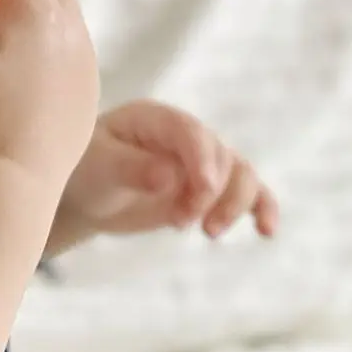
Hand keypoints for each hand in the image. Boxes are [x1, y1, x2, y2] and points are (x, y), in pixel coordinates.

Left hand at [46, 100, 278, 254]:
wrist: (85, 194)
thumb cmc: (85, 171)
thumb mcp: (98, 168)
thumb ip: (131, 169)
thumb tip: (168, 176)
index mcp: (154, 119)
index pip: (190, 132)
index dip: (202, 160)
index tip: (204, 191)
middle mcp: (184, 136)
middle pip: (221, 155)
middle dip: (209, 193)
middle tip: (180, 223)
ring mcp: (201, 162)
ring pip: (241, 173)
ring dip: (236, 204)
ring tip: (209, 232)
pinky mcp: (209, 189)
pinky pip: (247, 193)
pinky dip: (261, 208)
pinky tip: (266, 230)